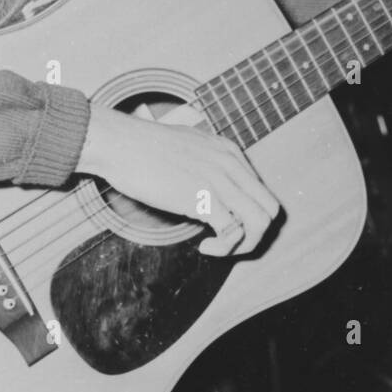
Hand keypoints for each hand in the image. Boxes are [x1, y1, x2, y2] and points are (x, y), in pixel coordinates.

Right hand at [77, 102, 280, 256]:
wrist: (122, 144)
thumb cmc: (144, 147)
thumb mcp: (189, 146)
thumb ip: (205, 163)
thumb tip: (205, 186)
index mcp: (230, 152)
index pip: (261, 191)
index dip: (247, 215)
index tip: (223, 223)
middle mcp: (231, 165)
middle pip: (270, 209)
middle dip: (255, 233)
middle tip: (228, 242)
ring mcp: (220, 181)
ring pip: (260, 223)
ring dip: (243, 245)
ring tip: (217, 247)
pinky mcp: (203, 199)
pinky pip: (233, 232)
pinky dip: (224, 248)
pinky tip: (204, 247)